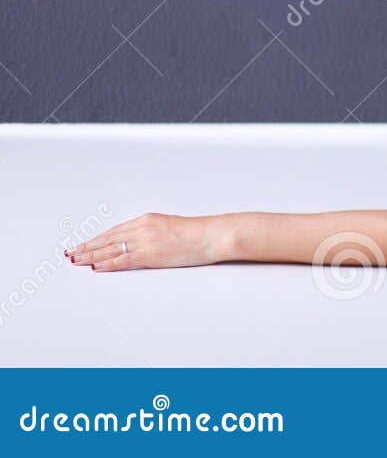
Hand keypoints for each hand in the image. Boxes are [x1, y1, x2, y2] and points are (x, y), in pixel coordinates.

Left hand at [68, 213, 230, 271]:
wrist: (213, 235)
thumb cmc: (199, 233)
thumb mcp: (172, 227)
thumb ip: (153, 233)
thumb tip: (141, 245)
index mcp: (148, 219)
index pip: (115, 231)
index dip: (97, 239)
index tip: (85, 244)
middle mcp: (143, 227)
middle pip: (108, 239)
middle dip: (88, 247)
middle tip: (71, 253)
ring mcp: (145, 240)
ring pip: (110, 249)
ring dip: (91, 256)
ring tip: (76, 261)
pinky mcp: (150, 254)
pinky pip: (122, 260)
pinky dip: (107, 264)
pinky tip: (96, 267)